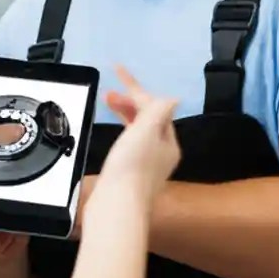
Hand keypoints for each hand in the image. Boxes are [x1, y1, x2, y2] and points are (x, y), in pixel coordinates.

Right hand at [98, 66, 180, 202]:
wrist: (116, 206)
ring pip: (138, 130)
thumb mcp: (146, 131)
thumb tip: (172, 98)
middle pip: (148, 119)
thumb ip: (157, 111)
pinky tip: (111, 133)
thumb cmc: (131, 166)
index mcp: (168, 143)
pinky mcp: (130, 174)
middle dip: (130, 101)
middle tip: (108, 92)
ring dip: (124, 113)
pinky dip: (120, 130)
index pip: (155, 107)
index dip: (136, 89)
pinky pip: (129, 143)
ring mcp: (146, 166)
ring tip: (107, 103)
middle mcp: (161, 154)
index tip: (117, 71)